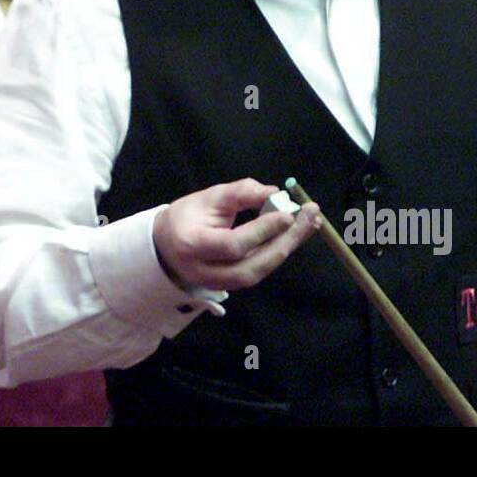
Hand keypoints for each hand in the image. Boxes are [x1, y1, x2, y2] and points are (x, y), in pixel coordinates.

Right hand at [152, 178, 319, 291]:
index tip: (287, 213)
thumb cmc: (188, 216)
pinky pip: (259, 270)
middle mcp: (205, 271)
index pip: (233, 245)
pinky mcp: (232, 285)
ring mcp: (219, 284)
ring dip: (287, 247)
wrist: (167, 245)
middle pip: (251, 267)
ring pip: (258, 272)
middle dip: (284, 242)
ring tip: (310, 224)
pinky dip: (279, 251)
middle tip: (310, 217)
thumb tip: (273, 192)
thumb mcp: (208, 196)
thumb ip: (239, 193)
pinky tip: (296, 233)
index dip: (261, 231)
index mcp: (193, 245)